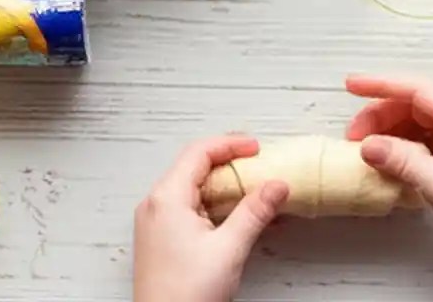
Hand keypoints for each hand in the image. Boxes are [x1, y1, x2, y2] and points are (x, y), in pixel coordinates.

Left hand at [133, 136, 288, 301]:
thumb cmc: (185, 294)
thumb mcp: (229, 249)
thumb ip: (255, 212)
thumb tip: (276, 185)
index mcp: (166, 198)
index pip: (199, 152)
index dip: (230, 144)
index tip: (256, 148)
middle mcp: (156, 205)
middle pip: (195, 168)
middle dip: (230, 164)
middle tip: (259, 166)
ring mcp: (157, 223)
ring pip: (194, 190)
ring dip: (227, 189)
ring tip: (257, 194)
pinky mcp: (162, 240)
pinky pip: (191, 210)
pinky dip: (217, 208)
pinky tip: (242, 220)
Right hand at [345, 75, 432, 252]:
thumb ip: (403, 162)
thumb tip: (369, 145)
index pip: (417, 89)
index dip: (380, 85)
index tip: (351, 86)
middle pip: (415, 105)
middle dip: (381, 115)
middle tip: (354, 137)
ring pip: (418, 124)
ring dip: (390, 133)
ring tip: (367, 152)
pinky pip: (427, 142)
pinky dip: (404, 149)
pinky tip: (390, 163)